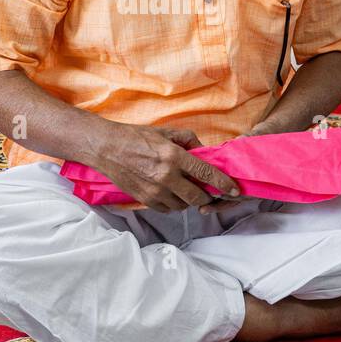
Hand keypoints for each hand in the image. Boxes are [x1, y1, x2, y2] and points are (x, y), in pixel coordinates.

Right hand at [91, 123, 240, 212]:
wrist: (106, 148)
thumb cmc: (135, 137)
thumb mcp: (165, 132)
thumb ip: (188, 140)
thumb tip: (204, 151)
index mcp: (173, 156)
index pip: (206, 173)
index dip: (223, 184)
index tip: (234, 189)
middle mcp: (166, 176)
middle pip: (197, 197)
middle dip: (207, 196)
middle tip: (209, 192)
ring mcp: (155, 191)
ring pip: (183, 205)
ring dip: (189, 200)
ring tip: (185, 189)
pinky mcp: (145, 199)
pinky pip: (168, 209)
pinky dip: (173, 204)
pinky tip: (170, 193)